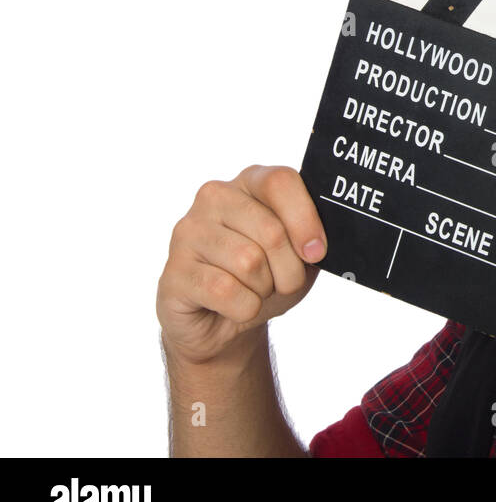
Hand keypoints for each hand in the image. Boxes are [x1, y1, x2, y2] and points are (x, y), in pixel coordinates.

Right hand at [157, 165, 326, 365]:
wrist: (226, 320)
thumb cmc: (267, 276)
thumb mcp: (301, 252)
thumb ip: (312, 236)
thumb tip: (315, 245)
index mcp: (250, 181)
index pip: (280, 182)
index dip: (306, 221)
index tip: (316, 253)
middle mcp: (214, 197)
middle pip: (271, 231)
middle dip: (290, 270)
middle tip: (283, 282)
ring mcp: (188, 231)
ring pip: (249, 262)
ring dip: (264, 290)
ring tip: (253, 290)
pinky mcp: (173, 271)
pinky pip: (224, 290)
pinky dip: (243, 308)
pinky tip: (233, 305)